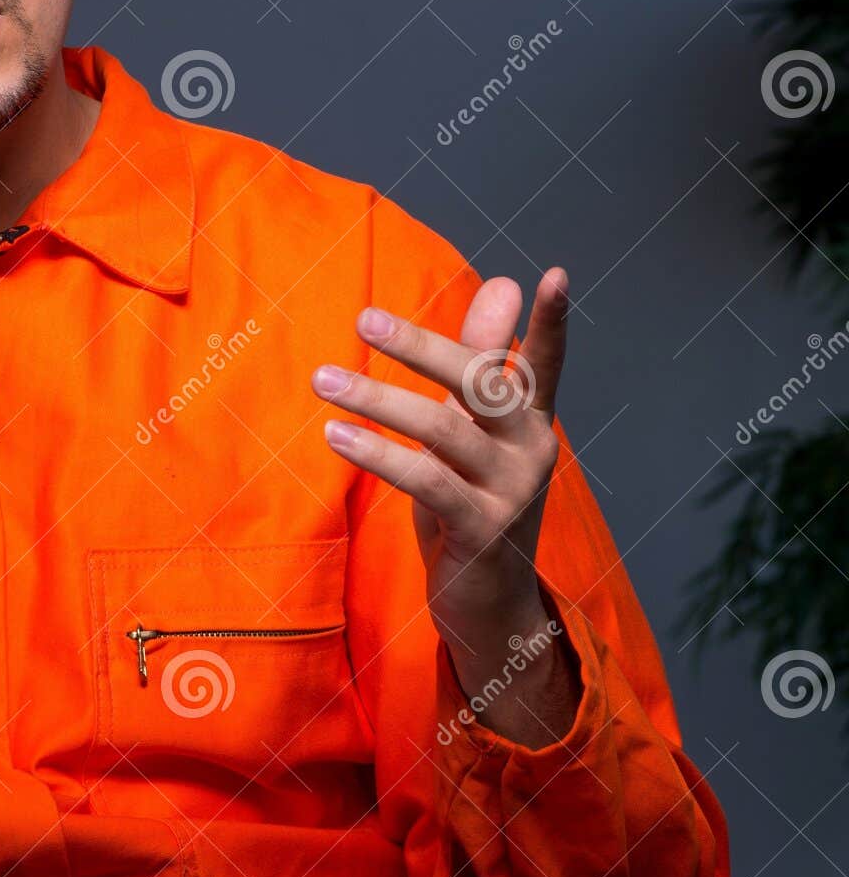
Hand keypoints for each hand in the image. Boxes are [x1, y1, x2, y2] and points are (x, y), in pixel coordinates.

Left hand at [311, 268, 569, 664]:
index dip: (549, 322)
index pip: (544, 362)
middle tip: (364, 319)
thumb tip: (503, 283)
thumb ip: (481, 357)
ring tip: (324, 380)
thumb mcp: (476, 427)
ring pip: (443, 430)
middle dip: (420, 347)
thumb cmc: (474, 499)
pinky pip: (426, 481)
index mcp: (529, 420)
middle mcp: (531, 449)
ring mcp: (511, 491)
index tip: (553, 274)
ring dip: (377, 399)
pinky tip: (336, 435)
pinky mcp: (481, 529)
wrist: (489, 602)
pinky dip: (379, 454)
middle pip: (480, 382)